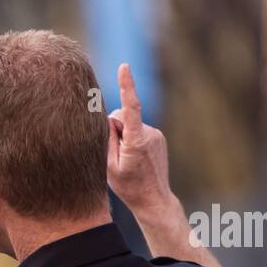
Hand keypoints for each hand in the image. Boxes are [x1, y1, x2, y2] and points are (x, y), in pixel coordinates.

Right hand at [106, 63, 177, 222]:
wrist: (153, 200)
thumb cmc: (128, 187)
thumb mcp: (109, 166)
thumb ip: (107, 138)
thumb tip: (109, 118)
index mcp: (136, 141)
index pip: (130, 107)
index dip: (127, 86)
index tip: (124, 67)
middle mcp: (149, 133)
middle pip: (122, 118)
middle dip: (114, 130)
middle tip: (115, 155)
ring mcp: (156, 134)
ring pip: (130, 125)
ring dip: (123, 137)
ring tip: (126, 160)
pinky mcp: (158, 137)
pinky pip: (138, 130)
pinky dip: (132, 139)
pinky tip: (134, 158)